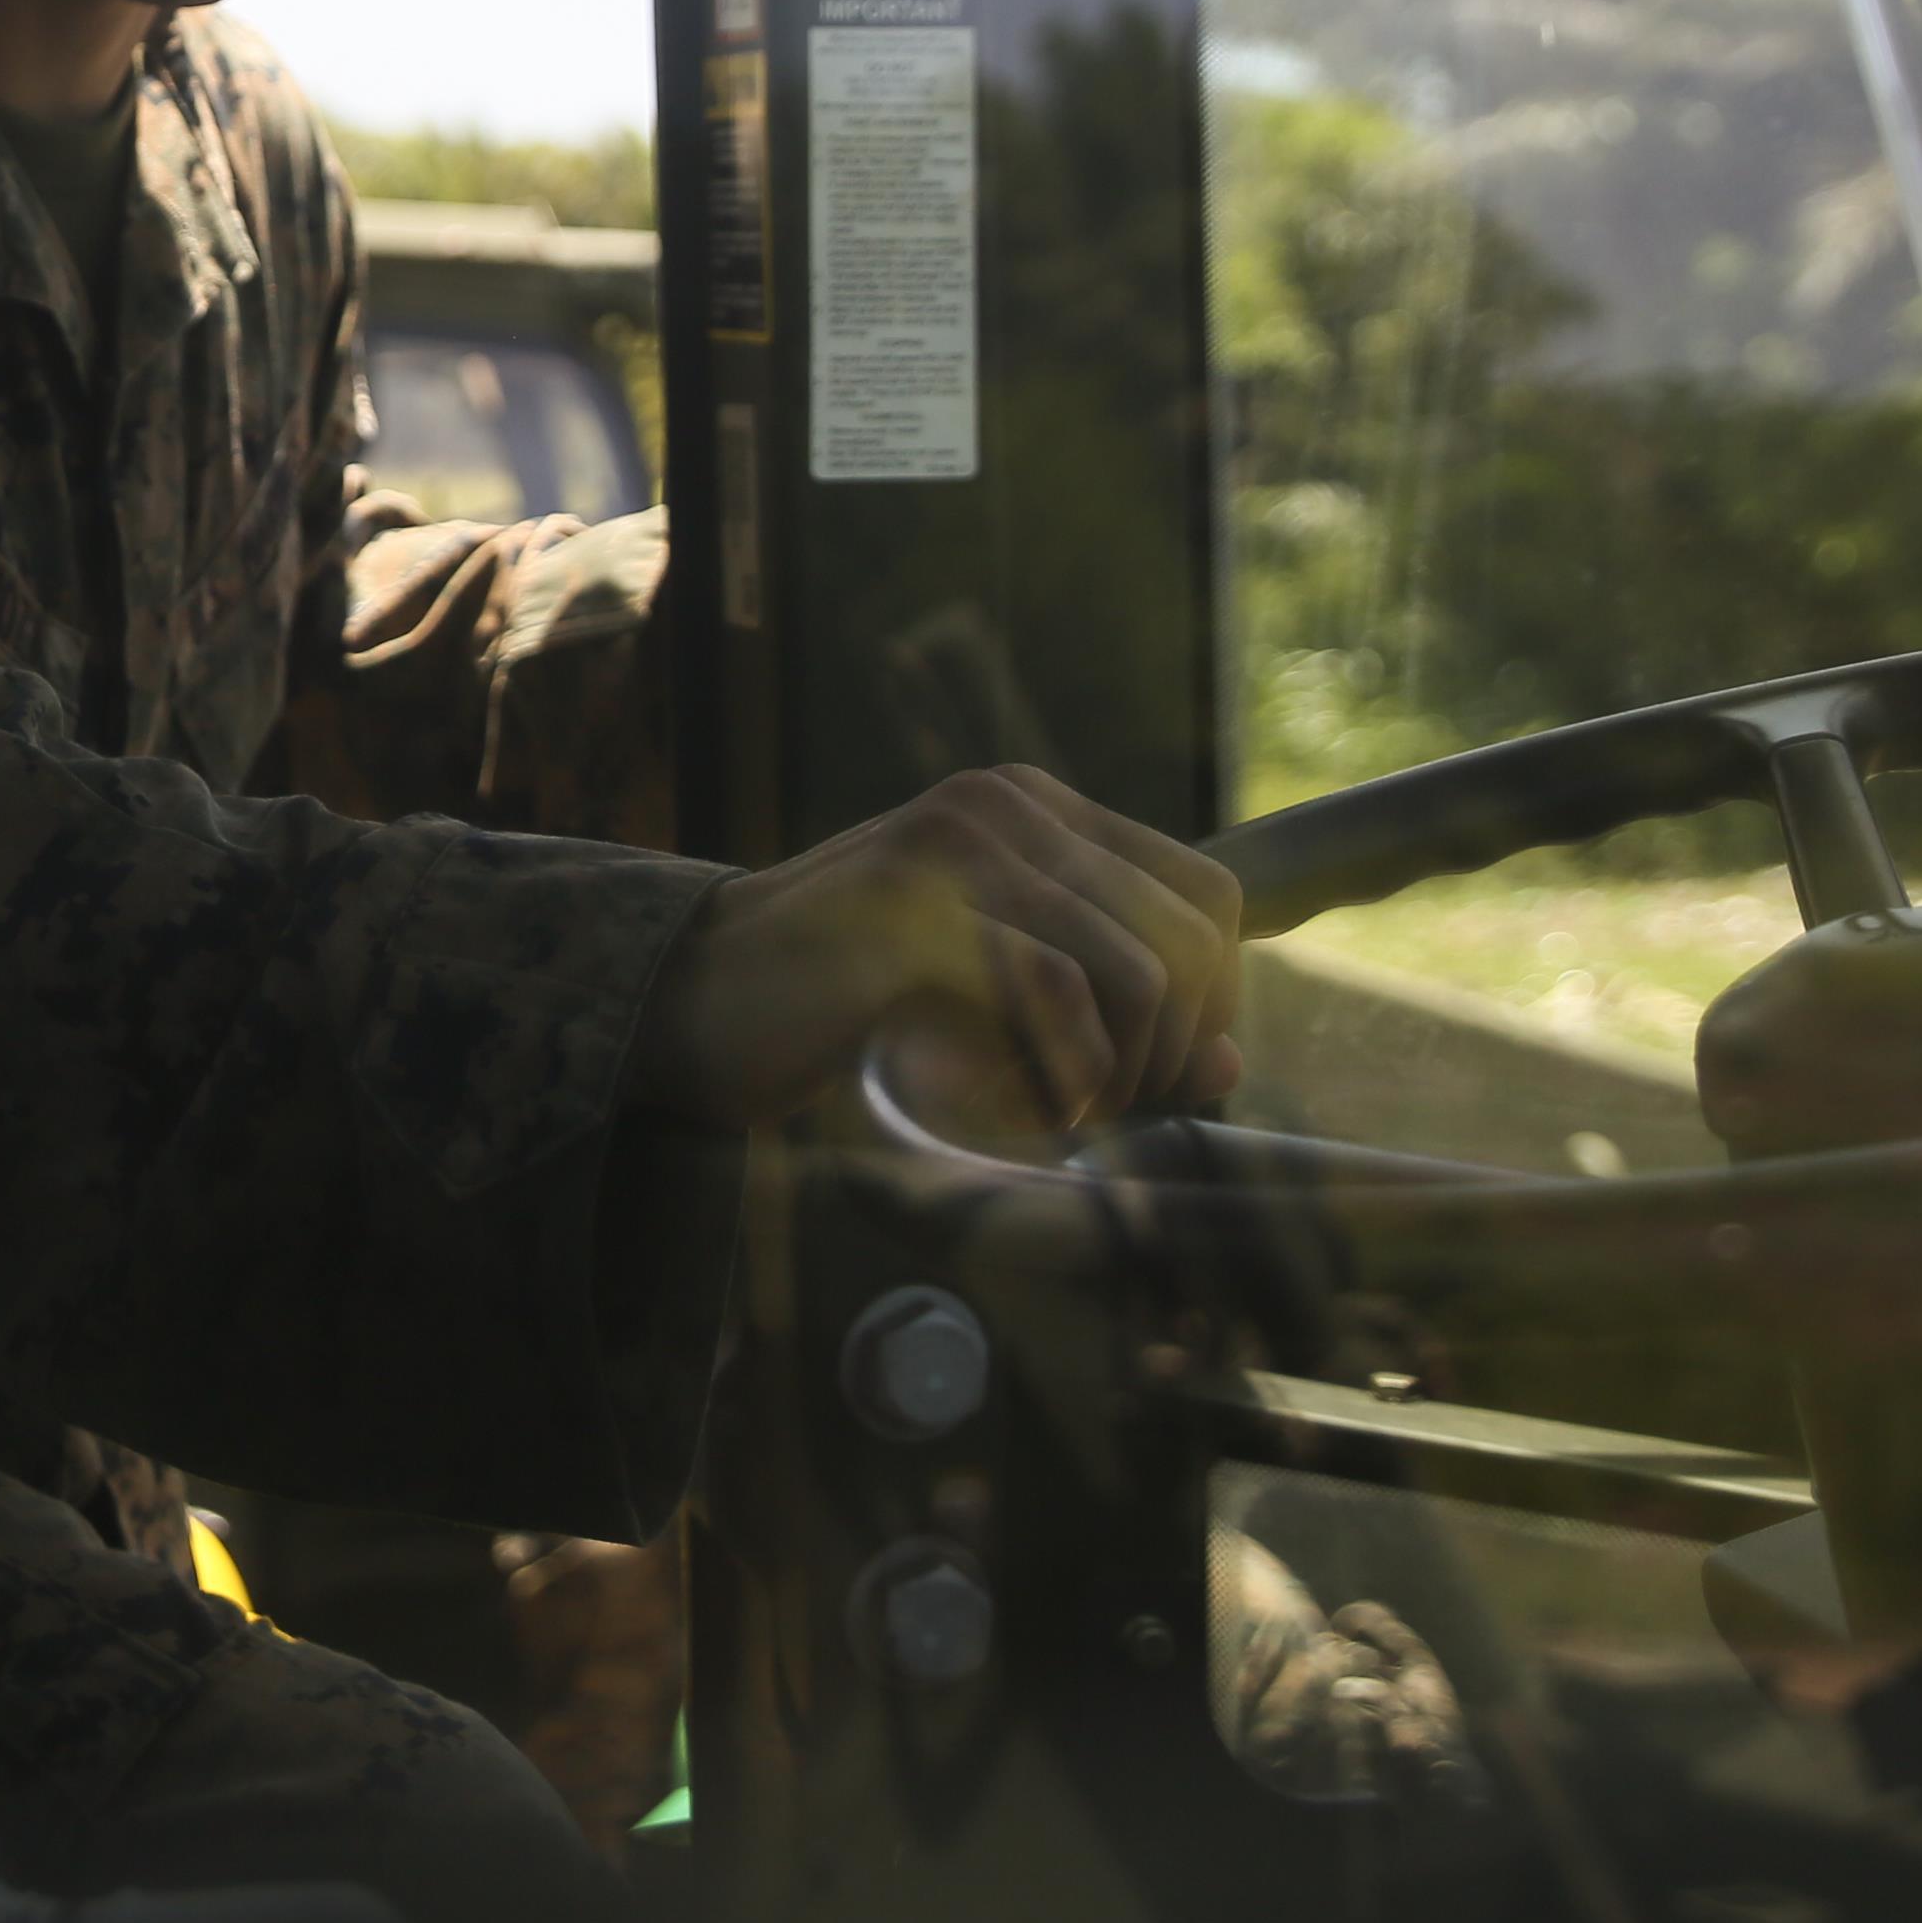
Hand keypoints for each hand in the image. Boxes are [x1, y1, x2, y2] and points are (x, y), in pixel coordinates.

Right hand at [624, 766, 1242, 1137]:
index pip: (1205, 893)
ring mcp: (959, 848)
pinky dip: (1064, 1077)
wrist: (692, 1001)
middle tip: (1109, 1113)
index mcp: (1032, 809)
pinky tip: (1019, 1111)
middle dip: (1175, 1051)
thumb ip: (1104, 1006)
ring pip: (1139, 970)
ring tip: (1059, 1116)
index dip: (1212, 1002)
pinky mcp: (917, 911)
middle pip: (1190, 937)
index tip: (1161, 1078)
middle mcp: (1006, 806)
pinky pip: (1059, 997)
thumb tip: (1229, 1061)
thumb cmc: (842, 1004)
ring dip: (1120, 1074)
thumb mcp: (993, 992)